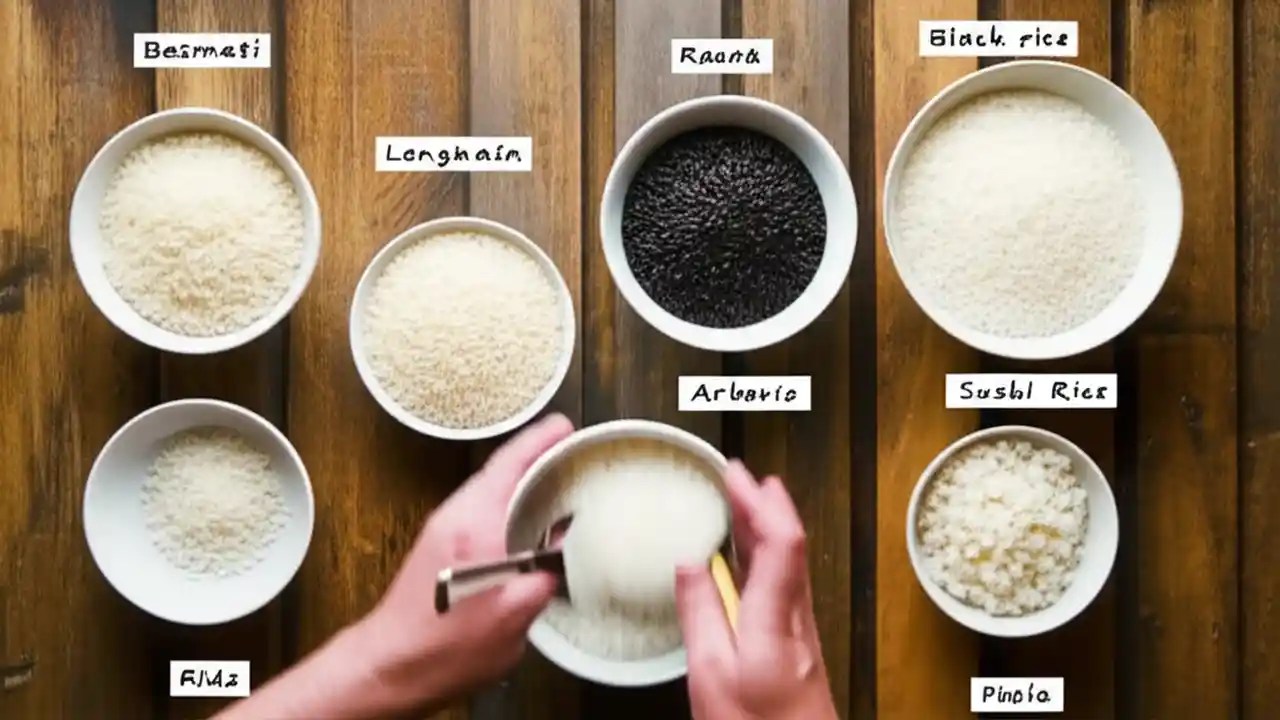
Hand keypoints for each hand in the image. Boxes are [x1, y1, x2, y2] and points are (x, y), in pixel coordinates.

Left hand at [359, 413, 573, 708]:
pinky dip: (510, 506)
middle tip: (572, 454)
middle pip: (502, 471)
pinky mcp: (440, 547)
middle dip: (539, 458)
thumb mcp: (512, 619)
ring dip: (524, 482)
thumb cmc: (440, 649)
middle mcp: (455, 518)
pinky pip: (483, 511)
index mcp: (475, 526)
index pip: (510, 464)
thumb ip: (543, 579)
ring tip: (559, 485)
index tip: (564, 426)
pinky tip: (530, 525)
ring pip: (492, 491)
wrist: (389, 667)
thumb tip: (565, 552)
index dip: (541, 440)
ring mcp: (444, 530)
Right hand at [675, 461, 837, 719]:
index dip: (760, 501)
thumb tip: (689, 563)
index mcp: (776, 619)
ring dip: (768, 526)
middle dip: (765, 504)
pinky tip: (748, 561)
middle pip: (790, 545)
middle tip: (738, 477)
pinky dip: (767, 556)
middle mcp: (796, 618)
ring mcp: (801, 632)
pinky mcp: (797, 647)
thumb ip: (700, 614)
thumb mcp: (710, 675)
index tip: (735, 474)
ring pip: (790, 563)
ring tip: (742, 504)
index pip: (781, 540)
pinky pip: (784, 583)